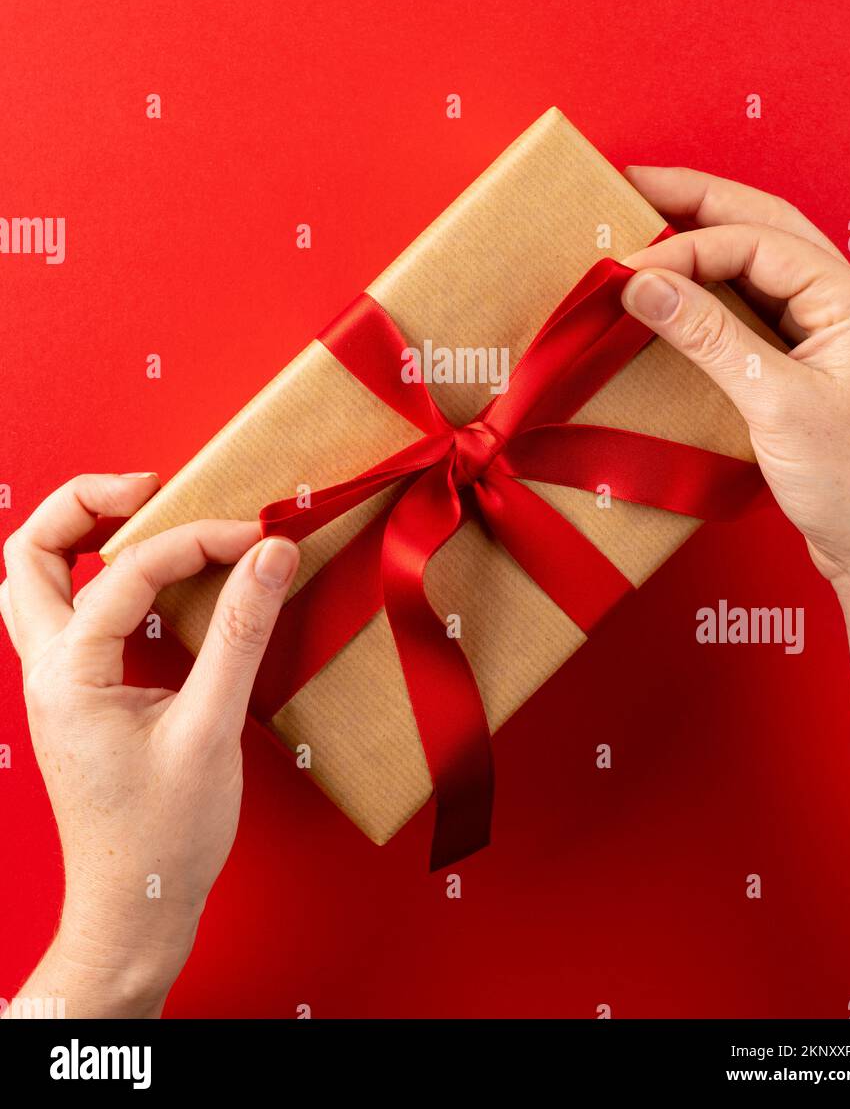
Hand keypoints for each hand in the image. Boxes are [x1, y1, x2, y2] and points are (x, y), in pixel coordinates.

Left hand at [0, 473, 299, 1016]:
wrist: (136, 910)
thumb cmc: (163, 837)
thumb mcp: (210, 729)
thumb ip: (241, 634)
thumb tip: (269, 556)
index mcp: (69, 675)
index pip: (126, 573)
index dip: (194, 542)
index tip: (255, 539)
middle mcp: (50, 671)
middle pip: (31, 555)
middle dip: (83, 505)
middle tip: (151, 488)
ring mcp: (59, 684)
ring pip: (38, 583)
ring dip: (81, 538)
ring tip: (145, 516)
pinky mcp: (82, 697)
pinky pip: (74, 614)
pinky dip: (105, 579)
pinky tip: (158, 582)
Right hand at [619, 167, 849, 612]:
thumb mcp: (777, 405)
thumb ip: (709, 337)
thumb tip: (644, 285)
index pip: (757, 243)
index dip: (686, 248)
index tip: (627, 271)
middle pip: (766, 227)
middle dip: (699, 202)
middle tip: (634, 185)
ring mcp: (835, 336)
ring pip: (765, 265)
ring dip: (708, 243)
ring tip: (650, 226)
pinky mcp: (815, 371)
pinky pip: (761, 313)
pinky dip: (716, 299)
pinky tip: (680, 301)